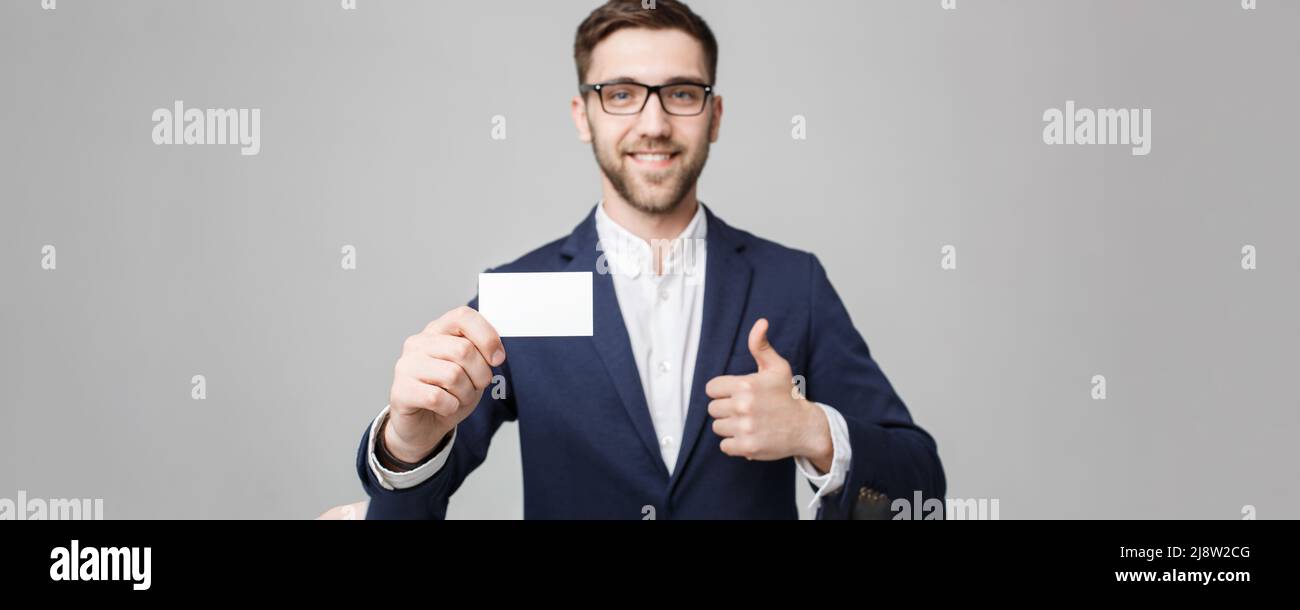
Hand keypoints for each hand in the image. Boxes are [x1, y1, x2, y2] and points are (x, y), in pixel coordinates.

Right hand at [385, 306, 504, 462]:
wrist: (424, 425)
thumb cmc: (450, 393)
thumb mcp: (472, 369)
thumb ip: (481, 353)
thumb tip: (495, 352)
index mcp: (438, 330)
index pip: (463, 317)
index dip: (487, 337)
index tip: (497, 359)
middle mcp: (419, 343)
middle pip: (463, 350)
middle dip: (480, 374)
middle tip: (477, 386)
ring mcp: (406, 365)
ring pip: (452, 375)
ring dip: (466, 394)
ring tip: (459, 398)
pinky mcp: (400, 391)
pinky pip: (437, 397)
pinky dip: (450, 407)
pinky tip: (444, 408)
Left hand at [705, 318, 832, 470]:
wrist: (806, 427)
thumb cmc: (788, 395)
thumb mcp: (777, 367)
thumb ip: (761, 346)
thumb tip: (760, 322)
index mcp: (745, 385)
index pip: (711, 388)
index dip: (723, 391)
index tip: (737, 394)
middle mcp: (743, 406)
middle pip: (713, 409)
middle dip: (726, 409)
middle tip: (745, 410)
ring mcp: (745, 427)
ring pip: (718, 427)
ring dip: (730, 426)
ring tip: (748, 423)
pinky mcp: (747, 447)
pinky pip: (724, 445)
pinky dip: (734, 444)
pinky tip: (749, 436)